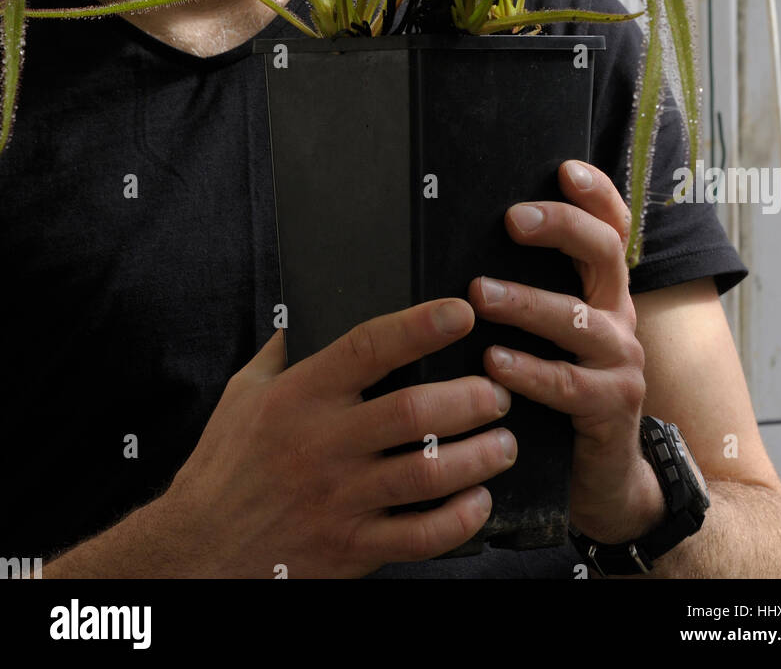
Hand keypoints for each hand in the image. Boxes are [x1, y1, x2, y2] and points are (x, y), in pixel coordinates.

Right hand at [160, 298, 517, 577]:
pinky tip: (478, 499)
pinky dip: (460, 518)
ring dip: (480, 455)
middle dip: (471, 397)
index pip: (369, 348)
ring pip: (428, 472)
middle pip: (414, 411)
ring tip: (502, 442)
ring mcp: (341, 499)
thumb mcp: (243, 393)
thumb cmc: (224, 465)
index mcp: (302, 396)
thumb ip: (282, 352)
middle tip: (497, 391)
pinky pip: (420, 536)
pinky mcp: (352, 547)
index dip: (420, 326)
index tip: (461, 312)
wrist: (198, 549)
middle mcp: (326, 444)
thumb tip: (306, 310)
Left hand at [468, 159, 665, 544]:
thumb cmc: (562, 393)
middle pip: (605, 253)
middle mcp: (618, 317)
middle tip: (512, 219)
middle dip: (561, 227)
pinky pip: (567, 385)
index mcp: (604, 291)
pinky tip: (494, 362)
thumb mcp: (553, 336)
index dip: (596, 193)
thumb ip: (531, 290)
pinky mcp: (610, 408)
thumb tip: (469, 243)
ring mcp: (621, 362)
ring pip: (578, 319)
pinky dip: (528, 370)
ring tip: (480, 293)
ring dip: (526, 302)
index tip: (564, 168)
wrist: (606, 478)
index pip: (612, 227)